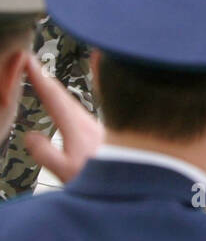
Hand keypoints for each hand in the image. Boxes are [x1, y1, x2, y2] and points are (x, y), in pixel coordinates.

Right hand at [21, 53, 102, 183]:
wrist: (143, 180)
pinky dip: (94, 94)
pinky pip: (97, 110)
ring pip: (80, 104)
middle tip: (33, 65)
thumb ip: (45, 153)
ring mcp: (103, 129)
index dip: (38, 77)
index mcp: (78, 127)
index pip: (54, 97)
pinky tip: (99, 93)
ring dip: (64, 93)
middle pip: (66, 97)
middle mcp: (92, 123)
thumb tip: (31, 135)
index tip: (27, 60)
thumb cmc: (108, 180)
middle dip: (48, 81)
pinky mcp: (111, 137)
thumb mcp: (67, 170)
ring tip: (52, 82)